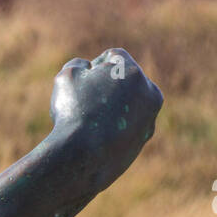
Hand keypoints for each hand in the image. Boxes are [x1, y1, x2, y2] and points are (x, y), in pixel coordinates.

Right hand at [50, 48, 162, 192]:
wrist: (85, 158)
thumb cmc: (74, 112)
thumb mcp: (67, 77)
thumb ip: (79, 65)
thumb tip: (88, 69)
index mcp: (131, 69)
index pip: (111, 58)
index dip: (91, 70)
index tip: (79, 87)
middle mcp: (148, 90)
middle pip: (123, 81)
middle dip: (105, 89)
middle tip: (84, 106)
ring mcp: (149, 117)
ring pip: (127, 105)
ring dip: (110, 109)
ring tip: (89, 125)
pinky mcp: (144, 139)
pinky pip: (127, 127)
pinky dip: (114, 129)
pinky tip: (97, 139)